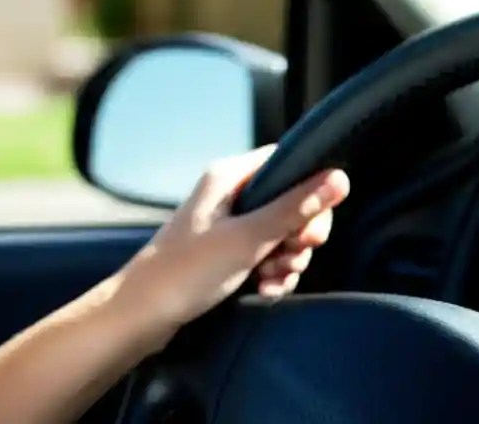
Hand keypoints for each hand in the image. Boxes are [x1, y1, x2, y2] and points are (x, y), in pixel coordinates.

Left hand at [0, 145, 347, 423]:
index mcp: (230, 176)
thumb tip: (339, 178)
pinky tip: (264, 290)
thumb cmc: (184, 273)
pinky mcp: (228, 254)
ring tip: (268, 278)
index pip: (289, 163)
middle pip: (292, 202)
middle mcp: (230, 195)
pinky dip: (273, 274)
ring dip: (287, 259)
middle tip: (289, 254)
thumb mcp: (248, 239)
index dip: (311, 190)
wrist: (140, 317)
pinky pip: (268, 256)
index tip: (310, 222)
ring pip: (284, 234)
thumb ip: (295, 208)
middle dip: (300, 234)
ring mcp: (229, 225)